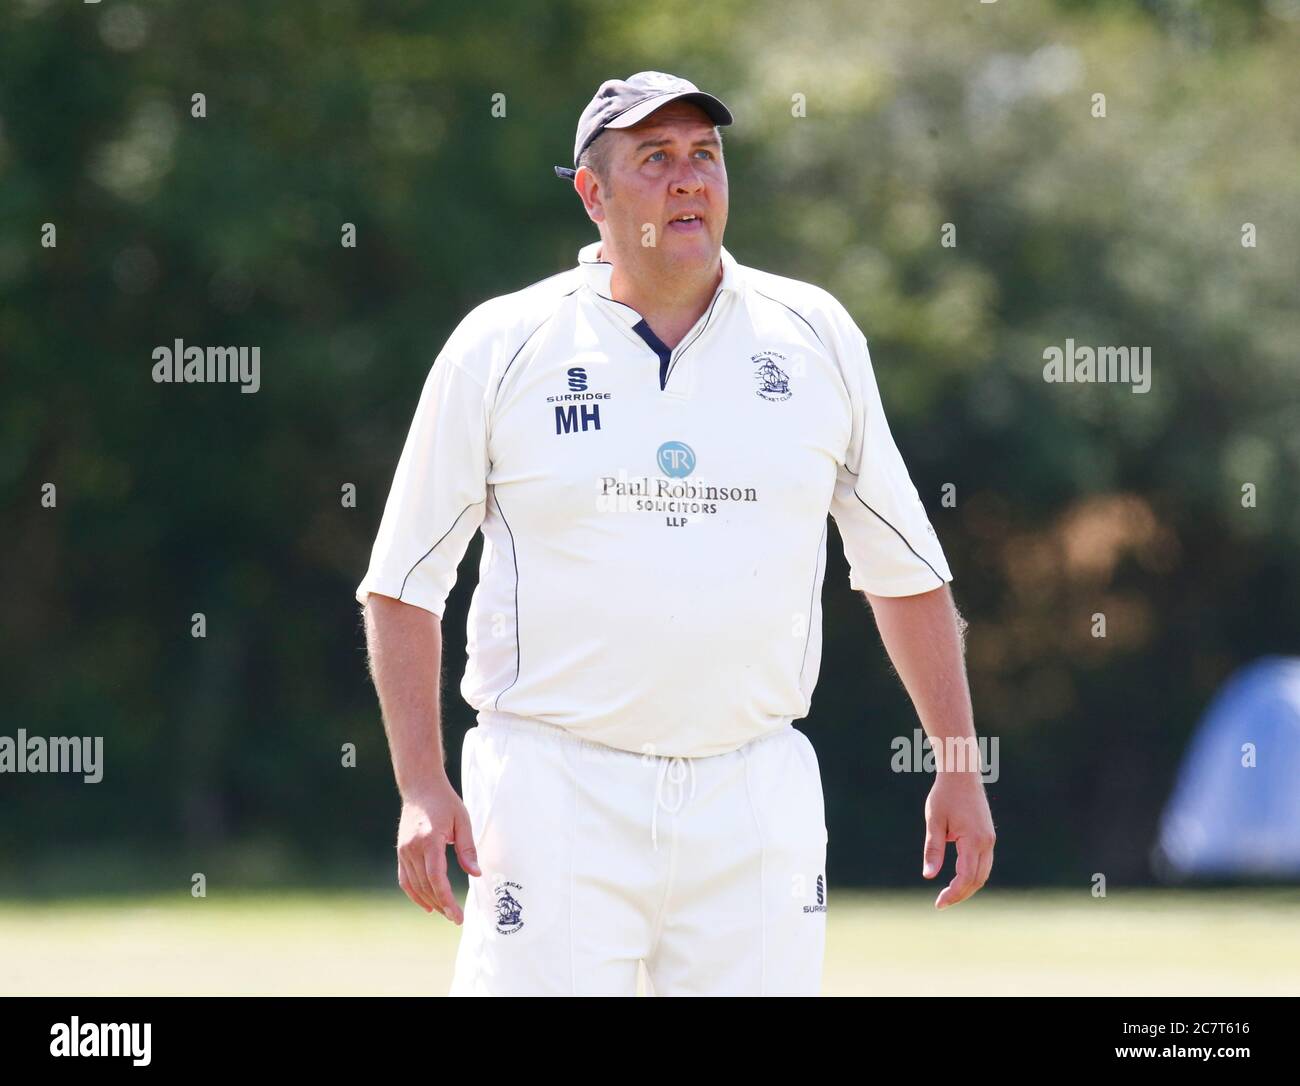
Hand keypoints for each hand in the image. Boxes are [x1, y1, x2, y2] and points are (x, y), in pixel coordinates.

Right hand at [396, 779, 481, 921]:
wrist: (421, 787)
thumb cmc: (445, 802)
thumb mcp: (462, 821)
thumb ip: (467, 849)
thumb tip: (475, 874)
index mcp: (429, 840)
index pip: (436, 878)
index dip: (447, 899)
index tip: (457, 915)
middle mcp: (413, 848)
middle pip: (426, 885)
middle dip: (441, 904)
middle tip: (455, 917)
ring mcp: (404, 851)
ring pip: (415, 885)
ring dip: (430, 901)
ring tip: (445, 912)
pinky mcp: (401, 851)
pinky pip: (405, 879)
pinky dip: (415, 894)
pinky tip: (427, 904)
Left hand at [921, 772, 994, 909]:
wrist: (962, 774)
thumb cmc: (944, 795)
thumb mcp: (934, 821)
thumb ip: (933, 849)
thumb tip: (928, 876)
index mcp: (974, 840)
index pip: (965, 877)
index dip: (953, 893)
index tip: (938, 904)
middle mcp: (986, 842)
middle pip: (977, 880)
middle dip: (960, 894)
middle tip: (941, 903)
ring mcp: (990, 839)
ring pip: (983, 873)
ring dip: (968, 887)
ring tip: (948, 895)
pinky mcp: (988, 836)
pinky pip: (984, 863)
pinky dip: (973, 875)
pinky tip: (958, 879)